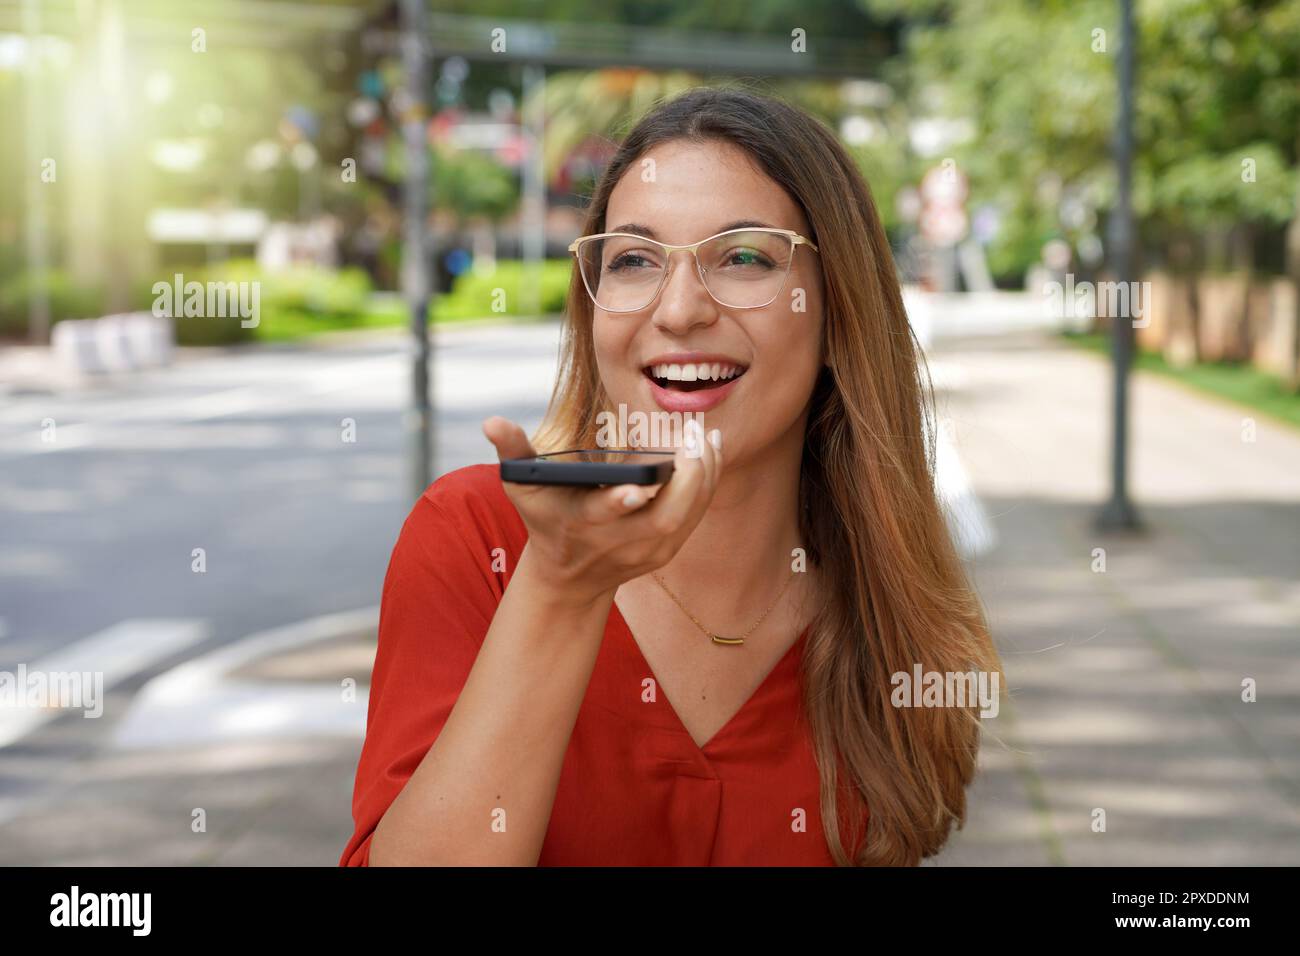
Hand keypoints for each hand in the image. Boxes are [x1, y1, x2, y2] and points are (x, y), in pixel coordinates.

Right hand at [483, 416, 723, 607]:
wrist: (570, 576)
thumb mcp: (522, 488)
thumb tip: (491, 421)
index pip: (604, 516)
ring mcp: (648, 550)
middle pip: (663, 518)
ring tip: (705, 438)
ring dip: (702, 476)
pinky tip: (710, 451)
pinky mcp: (667, 550)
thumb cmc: (545, 519)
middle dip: (685, 481)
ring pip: (687, 516)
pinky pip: (696, 515)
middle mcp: (619, 542)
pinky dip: (707, 483)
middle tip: (693, 439)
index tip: (640, 484)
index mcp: (583, 523)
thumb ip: (511, 452)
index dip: (621, 502)